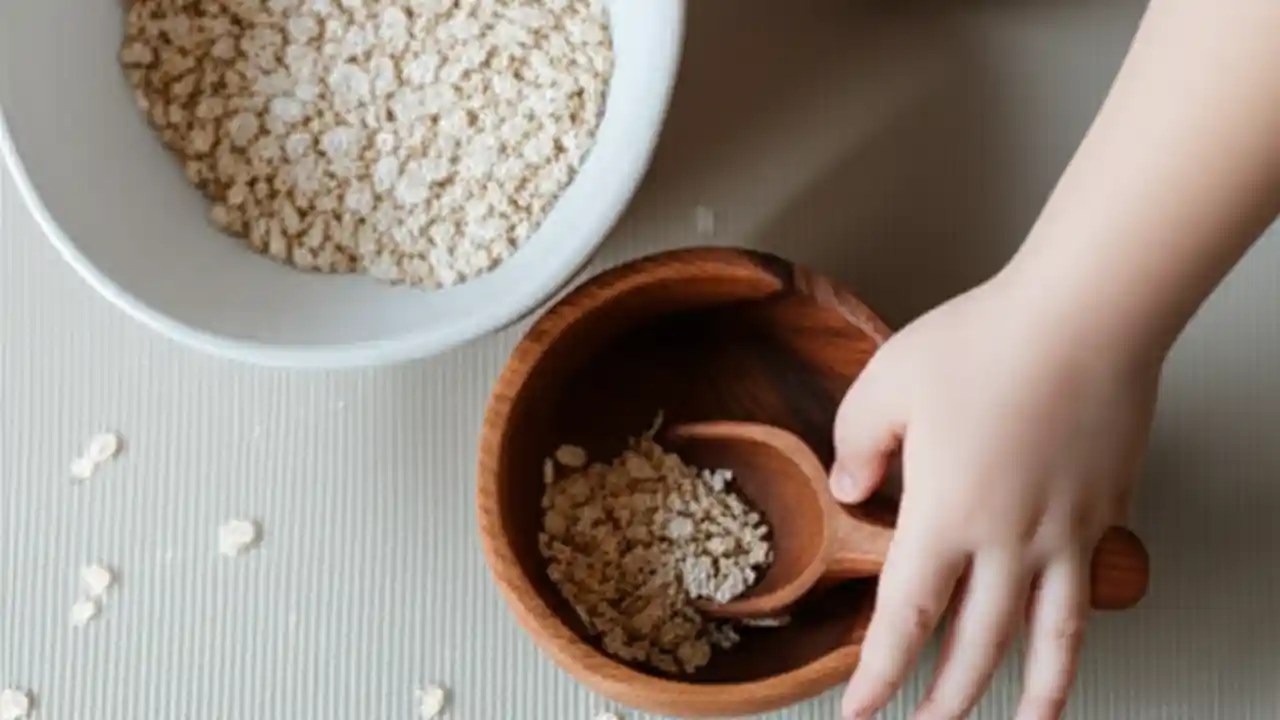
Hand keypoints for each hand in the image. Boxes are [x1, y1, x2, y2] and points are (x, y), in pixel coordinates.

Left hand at [832, 274, 1159, 719]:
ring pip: (1051, 640)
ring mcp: (1067, 534)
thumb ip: (855, 444)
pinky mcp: (1106, 514)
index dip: (881, 675)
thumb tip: (849, 491)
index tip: (861, 712)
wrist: (1088, 315)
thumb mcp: (887, 384)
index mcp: (947, 515)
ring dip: (1034, 696)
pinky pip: (1088, 591)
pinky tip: (1067, 643)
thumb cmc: (987, 340)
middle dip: (946, 700)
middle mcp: (1010, 541)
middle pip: (976, 647)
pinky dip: (1077, 632)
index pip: (906, 619)